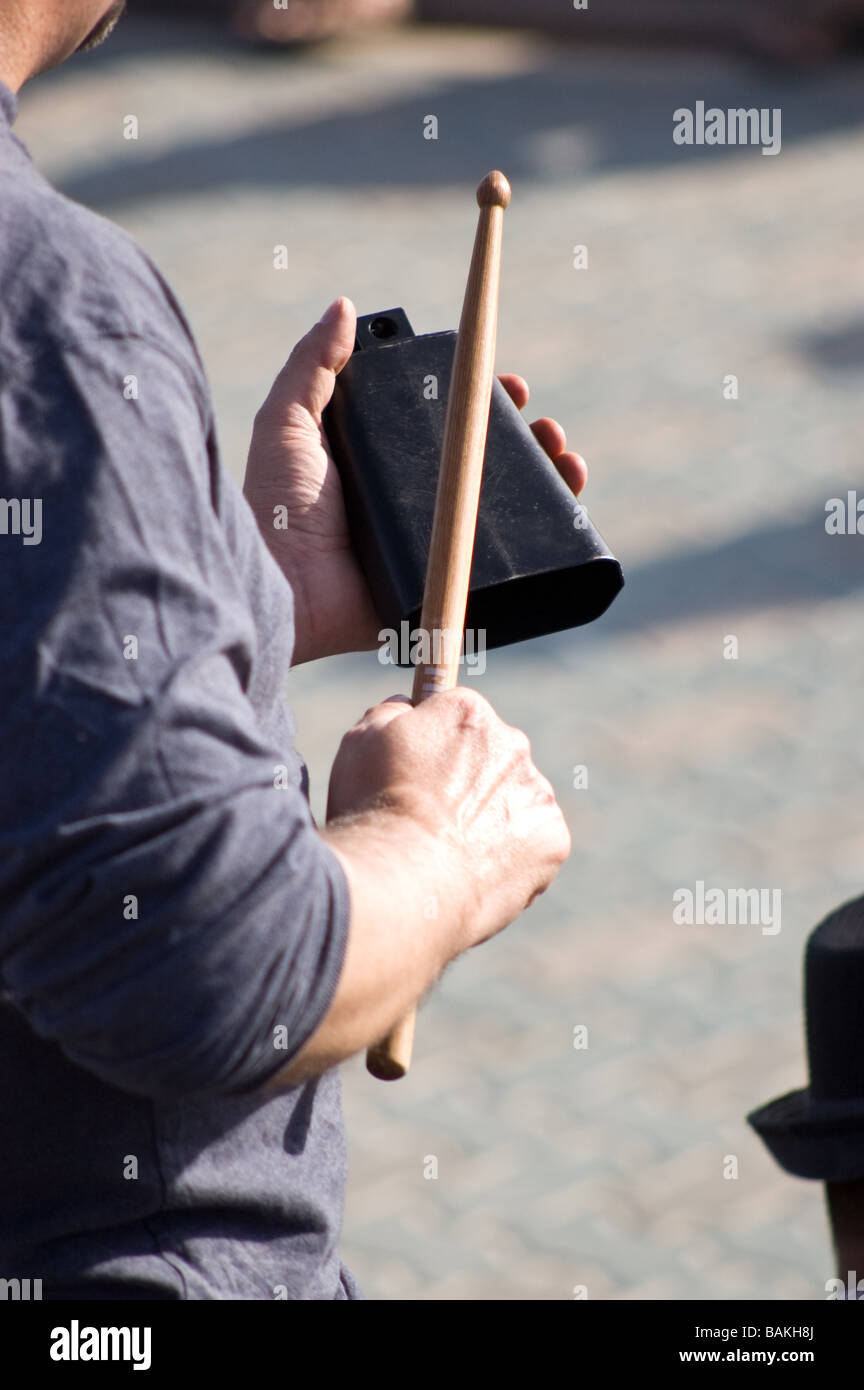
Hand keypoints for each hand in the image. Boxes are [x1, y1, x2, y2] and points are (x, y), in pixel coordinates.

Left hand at [243, 296, 588, 665]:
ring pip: (504, 509)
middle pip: (486, 461)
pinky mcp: (444, 582)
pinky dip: (540, 544)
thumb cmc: (277, 508)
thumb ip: (312, 366)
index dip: (482, 401)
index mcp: (384, 461)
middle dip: (527, 438)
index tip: (507, 384)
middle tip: (546, 426)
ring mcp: (434, 543)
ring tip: (564, 461)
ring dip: (545, 482)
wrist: (285, 586)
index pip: (447, 422)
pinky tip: (563, 513)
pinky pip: (500, 564)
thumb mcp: (288, 423)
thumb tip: (343, 307)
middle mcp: (414, 500)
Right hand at [326, 686, 570, 948]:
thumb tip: (406, 705)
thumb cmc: (374, 811)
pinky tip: (476, 872)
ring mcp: (537, 793)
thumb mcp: (359, 743)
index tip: (418, 774)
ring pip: (515, 801)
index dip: (433, 747)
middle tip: (433, 819)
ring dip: (492, 818)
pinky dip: (512, 857)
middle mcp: (512, 742)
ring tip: (450, 853)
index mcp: (467, 712)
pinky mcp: (553, 840)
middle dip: (468, 781)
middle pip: (492, 756)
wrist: (404, 884)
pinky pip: (534, 844)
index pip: (456, 718)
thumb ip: (388, 713)